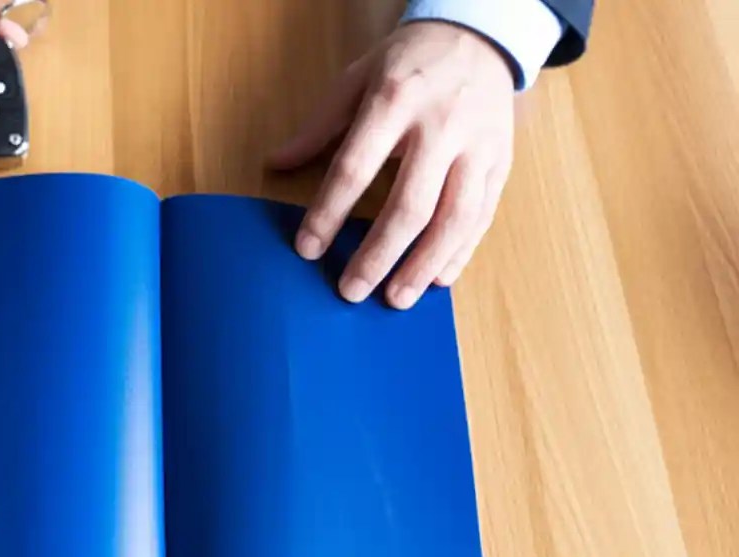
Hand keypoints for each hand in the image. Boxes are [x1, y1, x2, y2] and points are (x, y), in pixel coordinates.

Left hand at [269, 21, 515, 309]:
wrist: (478, 36)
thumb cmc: (408, 62)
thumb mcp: (356, 78)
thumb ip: (318, 127)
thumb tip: (275, 164)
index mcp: (395, 101)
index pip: (355, 167)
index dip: (328, 213)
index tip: (307, 248)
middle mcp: (442, 126)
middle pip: (410, 204)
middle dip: (378, 254)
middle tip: (351, 290)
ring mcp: (478, 146)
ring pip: (454, 217)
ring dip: (424, 265)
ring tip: (396, 298)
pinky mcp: (502, 162)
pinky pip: (483, 215)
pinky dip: (461, 252)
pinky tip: (438, 279)